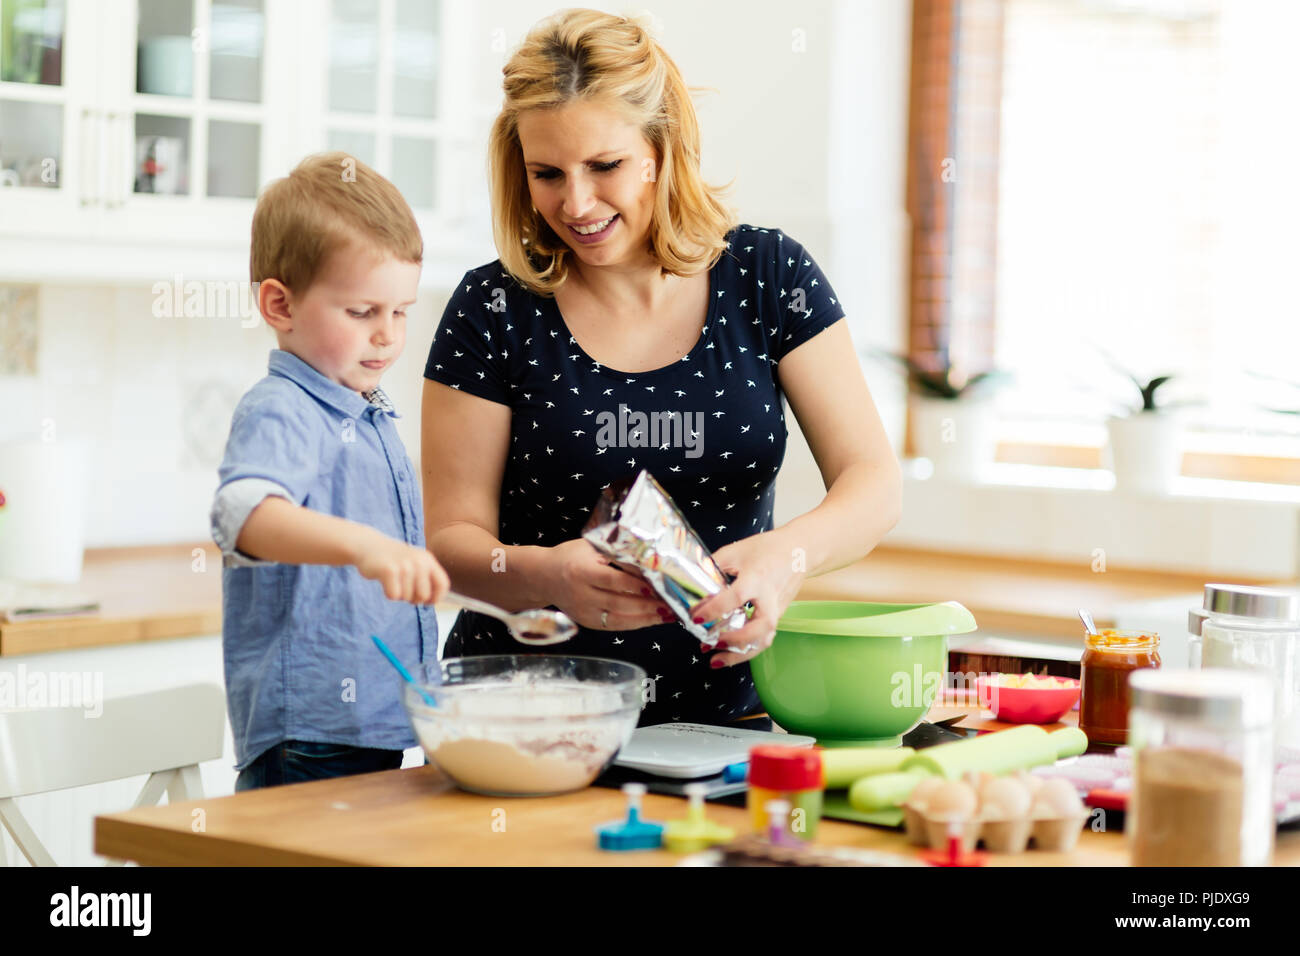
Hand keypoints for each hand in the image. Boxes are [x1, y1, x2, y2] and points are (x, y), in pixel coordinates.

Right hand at [356, 535, 450, 604]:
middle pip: (424, 596)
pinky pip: (394, 596)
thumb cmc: (393, 559)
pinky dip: (388, 594)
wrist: (368, 545)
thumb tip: (434, 600)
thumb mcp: (415, 563)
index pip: (443, 584)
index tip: (426, 602)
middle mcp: (419, 561)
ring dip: (399, 595)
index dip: (436, 598)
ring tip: (393, 581)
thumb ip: (427, 578)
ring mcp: (404, 565)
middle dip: (413, 599)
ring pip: (407, 597)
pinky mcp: (389, 570)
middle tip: (403, 589)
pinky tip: (385, 582)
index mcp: (428, 560)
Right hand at [545, 538, 674, 630]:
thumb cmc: (571, 556)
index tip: (658, 586)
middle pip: (619, 603)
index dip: (636, 585)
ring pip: (618, 619)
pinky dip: (634, 624)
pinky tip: (651, 619)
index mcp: (582, 571)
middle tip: (670, 604)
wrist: (543, 576)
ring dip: (645, 618)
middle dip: (647, 606)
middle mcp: (581, 594)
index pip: (614, 580)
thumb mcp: (592, 547)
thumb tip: (650, 563)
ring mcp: (583, 612)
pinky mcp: (587, 623)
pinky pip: (614, 626)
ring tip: (667, 614)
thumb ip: (617, 554)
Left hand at [688, 532, 805, 667]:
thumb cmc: (768, 549)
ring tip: (715, 661)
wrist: (799, 552)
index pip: (735, 598)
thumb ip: (712, 566)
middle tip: (709, 643)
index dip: (714, 609)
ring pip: (763, 641)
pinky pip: (763, 638)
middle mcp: (769, 599)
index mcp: (757, 578)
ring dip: (739, 655)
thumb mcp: (735, 551)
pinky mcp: (777, 618)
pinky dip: (746, 650)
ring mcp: (776, 611)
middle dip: (733, 641)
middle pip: (757, 629)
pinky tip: (729, 654)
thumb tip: (691, 582)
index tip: (696, 617)